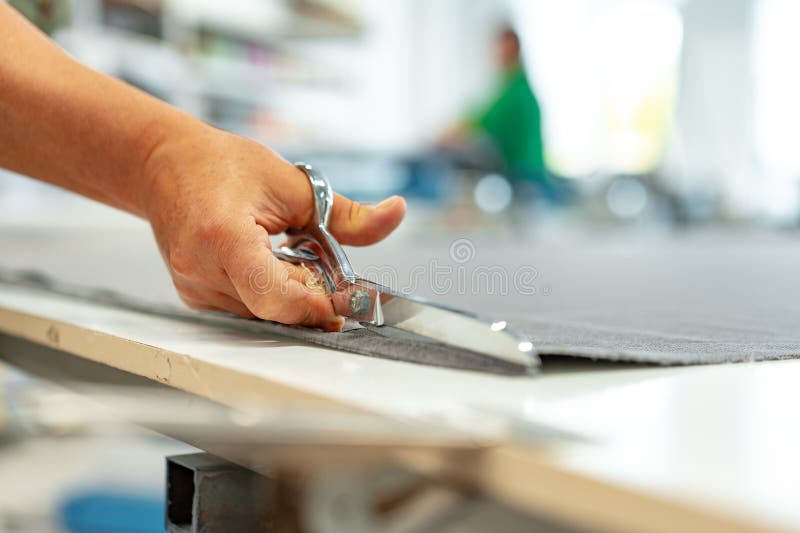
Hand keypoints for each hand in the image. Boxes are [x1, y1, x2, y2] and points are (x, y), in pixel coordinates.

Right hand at [143, 127, 405, 330]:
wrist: (164, 163)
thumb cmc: (221, 164)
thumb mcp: (293, 182)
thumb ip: (348, 214)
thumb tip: (396, 213)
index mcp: (222, 236)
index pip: (273, 295)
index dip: (313, 306)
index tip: (343, 301)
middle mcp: (201, 268)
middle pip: (273, 309)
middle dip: (309, 296)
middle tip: (323, 267)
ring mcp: (193, 287)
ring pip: (261, 313)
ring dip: (289, 295)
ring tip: (287, 253)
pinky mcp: (193, 295)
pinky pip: (245, 308)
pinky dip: (268, 293)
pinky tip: (268, 263)